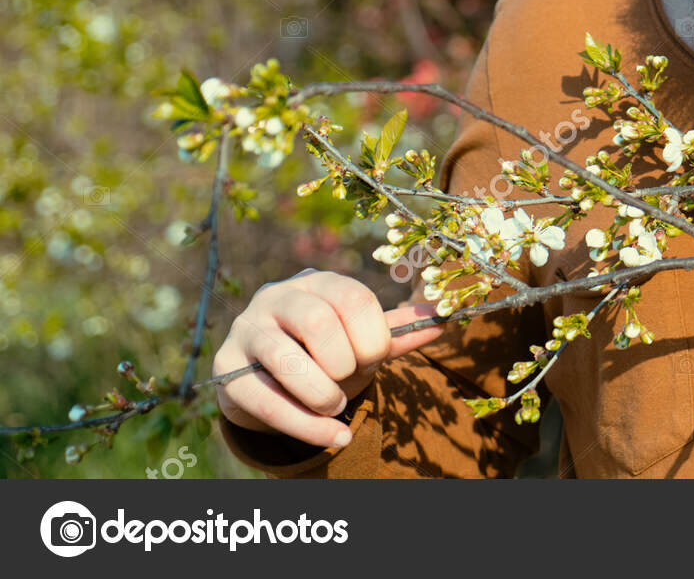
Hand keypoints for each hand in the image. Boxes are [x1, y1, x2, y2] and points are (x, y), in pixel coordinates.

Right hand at [213, 269, 441, 447]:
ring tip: (337, 408)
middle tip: (351, 380)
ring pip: (286, 359)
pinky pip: (264, 399)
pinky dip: (304, 424)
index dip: (374, 336)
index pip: (353, 296)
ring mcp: (246, 330)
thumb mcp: (361, 339)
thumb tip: (444, 318)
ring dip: (322, 393)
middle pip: (317, 322)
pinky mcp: (226, 369)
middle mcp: (277, 296)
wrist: (270, 380)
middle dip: (345, 362)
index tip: (376, 359)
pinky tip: (334, 435)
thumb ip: (398, 331)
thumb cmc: (324, 352)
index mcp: (318, 282)